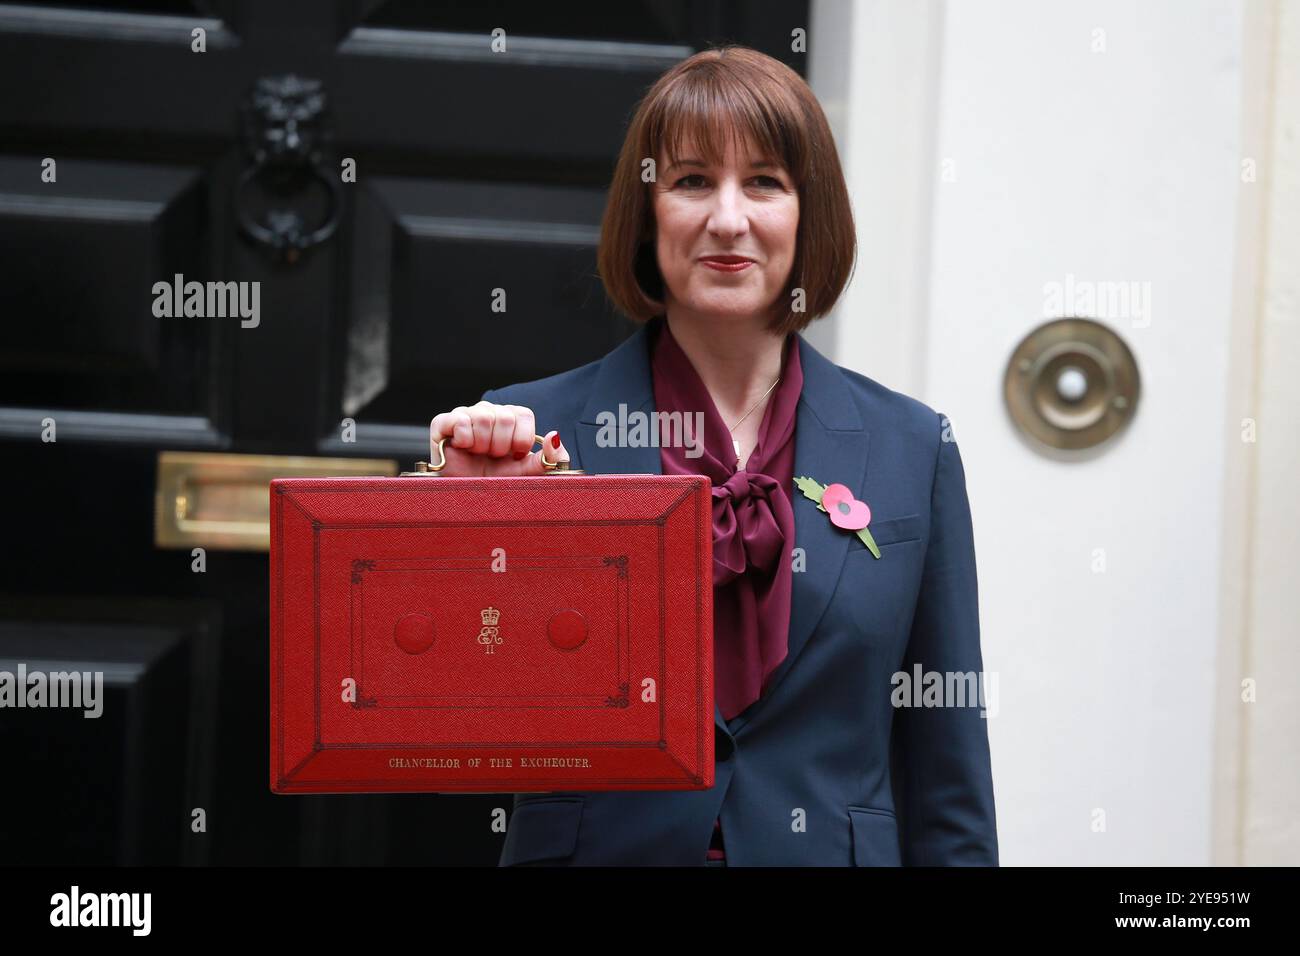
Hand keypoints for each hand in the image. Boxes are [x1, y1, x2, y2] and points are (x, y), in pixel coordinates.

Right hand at [428, 402, 569, 476]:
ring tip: (478, 456)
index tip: (514, 456)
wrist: (468, 501)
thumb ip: (549, 458)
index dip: (521, 439)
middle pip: (505, 416)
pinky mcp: (442, 423)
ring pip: (484, 417)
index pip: (523, 414)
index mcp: (510, 419)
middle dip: (502, 446)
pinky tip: (463, 449)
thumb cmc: (497, 484)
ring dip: (483, 445)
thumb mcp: (529, 474)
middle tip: (493, 458)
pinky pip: (459, 419)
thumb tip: (554, 436)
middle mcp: (488, 412)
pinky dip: (465, 439)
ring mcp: (465, 415)